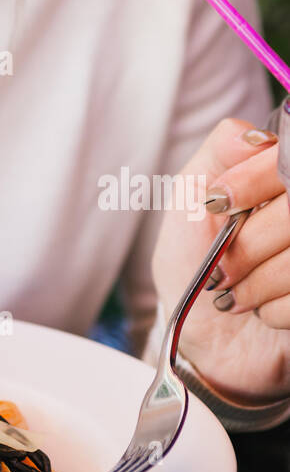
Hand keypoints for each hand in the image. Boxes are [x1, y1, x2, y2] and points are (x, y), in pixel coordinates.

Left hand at [151, 118, 289, 406]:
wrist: (203, 336)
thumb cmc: (196, 260)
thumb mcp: (191, 198)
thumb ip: (220, 151)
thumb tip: (257, 135)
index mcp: (285, 179)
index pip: (284, 161)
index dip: (249, 181)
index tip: (216, 204)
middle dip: (248, 243)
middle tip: (223, 264)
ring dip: (257, 282)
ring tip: (238, 292)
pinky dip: (275, 310)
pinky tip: (264, 312)